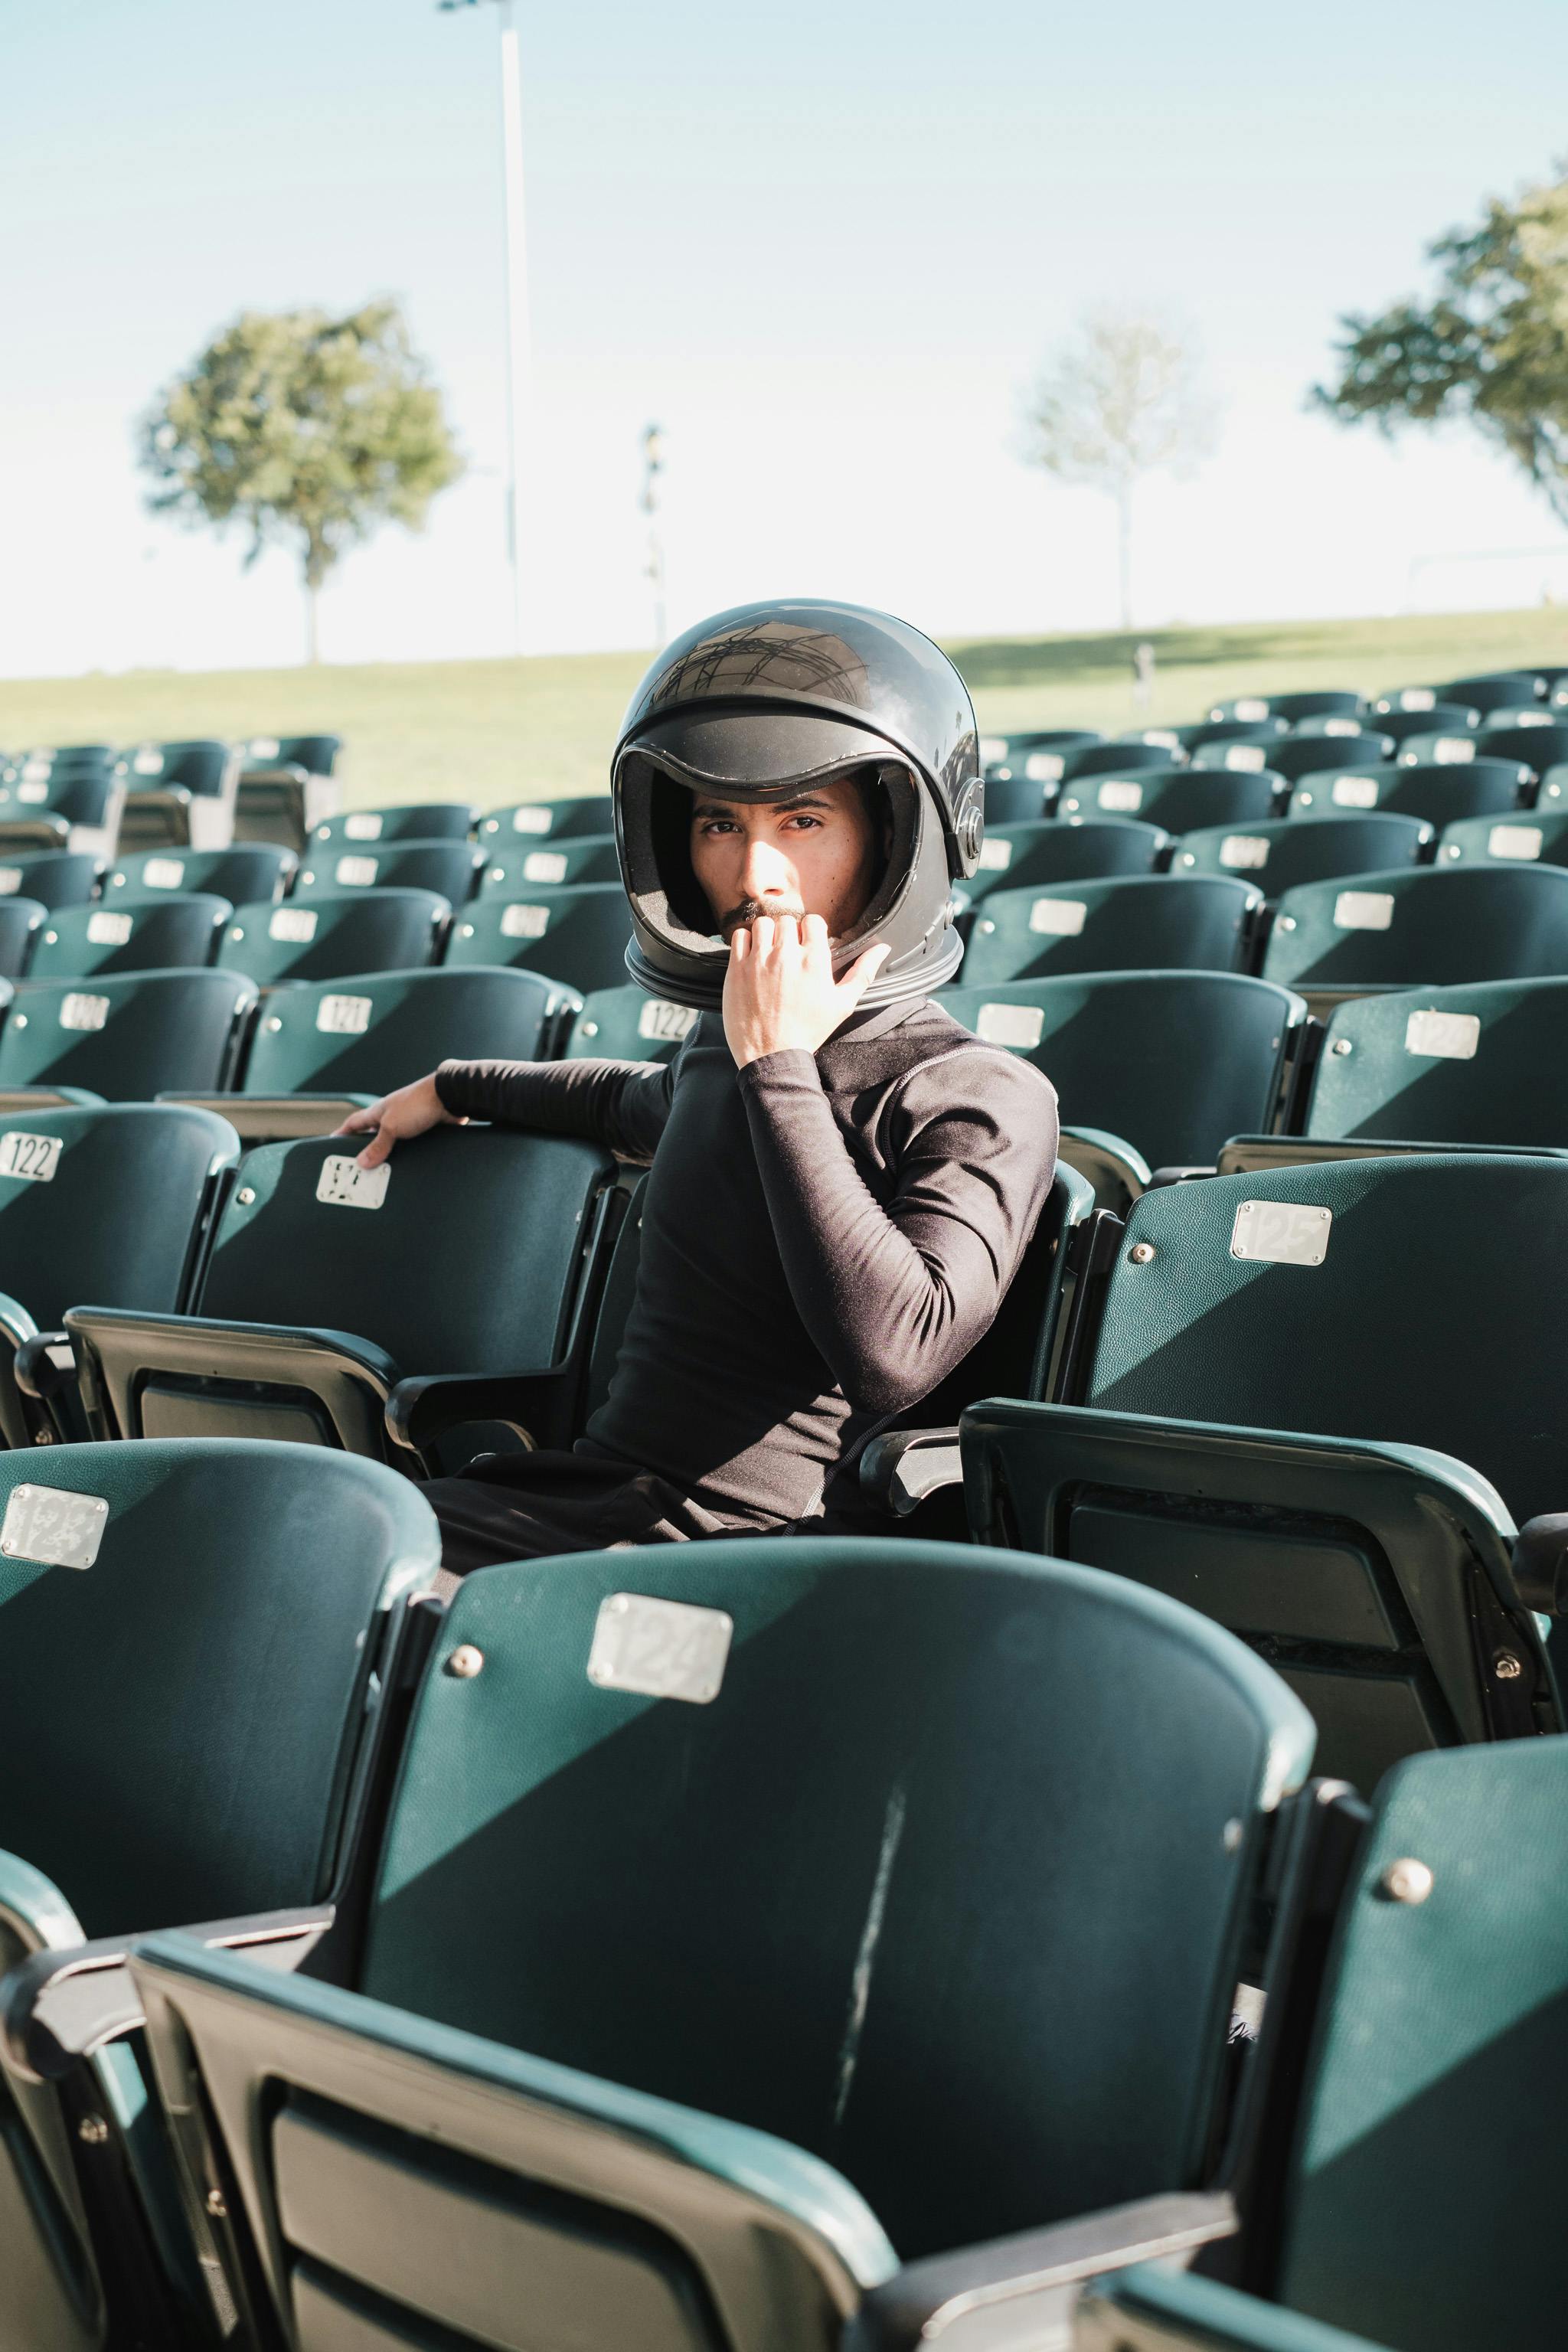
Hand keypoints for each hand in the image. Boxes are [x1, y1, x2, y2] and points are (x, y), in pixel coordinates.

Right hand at [333, 1074, 463, 1169]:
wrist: (450, 1097)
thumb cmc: (418, 1104)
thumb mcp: (392, 1127)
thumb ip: (378, 1145)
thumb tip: (362, 1162)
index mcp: (378, 1111)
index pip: (354, 1123)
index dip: (342, 1133)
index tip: (333, 1143)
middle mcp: (392, 1115)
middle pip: (372, 1133)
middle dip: (365, 1148)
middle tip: (358, 1165)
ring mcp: (409, 1121)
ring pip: (393, 1140)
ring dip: (387, 1153)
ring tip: (382, 1171)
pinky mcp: (425, 1128)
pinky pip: (411, 1144)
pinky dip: (407, 1154)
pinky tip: (407, 1165)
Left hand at [722, 912, 890, 1068]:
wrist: (772, 1055)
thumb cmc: (808, 1031)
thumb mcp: (842, 1004)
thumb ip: (863, 972)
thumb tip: (882, 949)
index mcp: (815, 961)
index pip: (812, 921)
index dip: (810, 930)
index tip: (807, 943)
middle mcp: (787, 955)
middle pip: (787, 920)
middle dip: (789, 932)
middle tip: (787, 952)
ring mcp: (759, 961)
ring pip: (763, 923)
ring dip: (767, 933)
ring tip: (769, 952)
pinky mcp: (737, 969)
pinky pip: (739, 936)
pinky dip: (745, 941)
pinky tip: (752, 957)